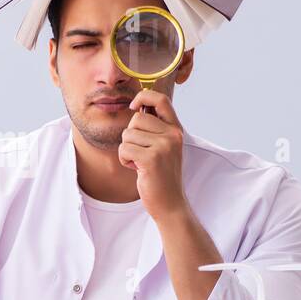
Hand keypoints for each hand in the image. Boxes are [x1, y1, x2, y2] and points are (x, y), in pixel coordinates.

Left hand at [118, 89, 187, 220]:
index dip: (143, 96)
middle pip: (136, 119)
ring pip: (127, 134)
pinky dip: (125, 160)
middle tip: (141, 152)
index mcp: (176, 129)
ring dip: (127, 150)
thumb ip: (155, 128)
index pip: (160, 99)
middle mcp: (173, 135)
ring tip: (140, 162)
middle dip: (131, 135)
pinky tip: (137, 169)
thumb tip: (137, 107)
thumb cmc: (161, 175)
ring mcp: (164, 146)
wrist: (170, 203)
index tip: (133, 106)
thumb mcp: (164, 147)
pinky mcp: (152, 159)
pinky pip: (124, 149)